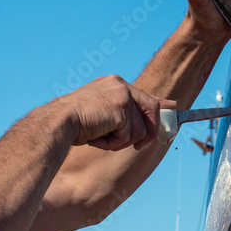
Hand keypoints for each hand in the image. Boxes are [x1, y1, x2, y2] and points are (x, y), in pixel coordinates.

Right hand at [56, 75, 175, 151]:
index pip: (145, 97)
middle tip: (139, 146)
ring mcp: (122, 94)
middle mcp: (120, 85)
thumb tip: (156, 117)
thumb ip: (125, 115)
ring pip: (140, 129)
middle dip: (150, 132)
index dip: (159, 109)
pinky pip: (130, 135)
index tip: (173, 110)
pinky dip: (114, 143)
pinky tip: (97, 137)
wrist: (56, 123)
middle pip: (152, 110)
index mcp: (114, 84)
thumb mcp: (102, 116)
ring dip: (121, 141)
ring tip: (99, 137)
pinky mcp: (122, 107)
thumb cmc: (73, 125)